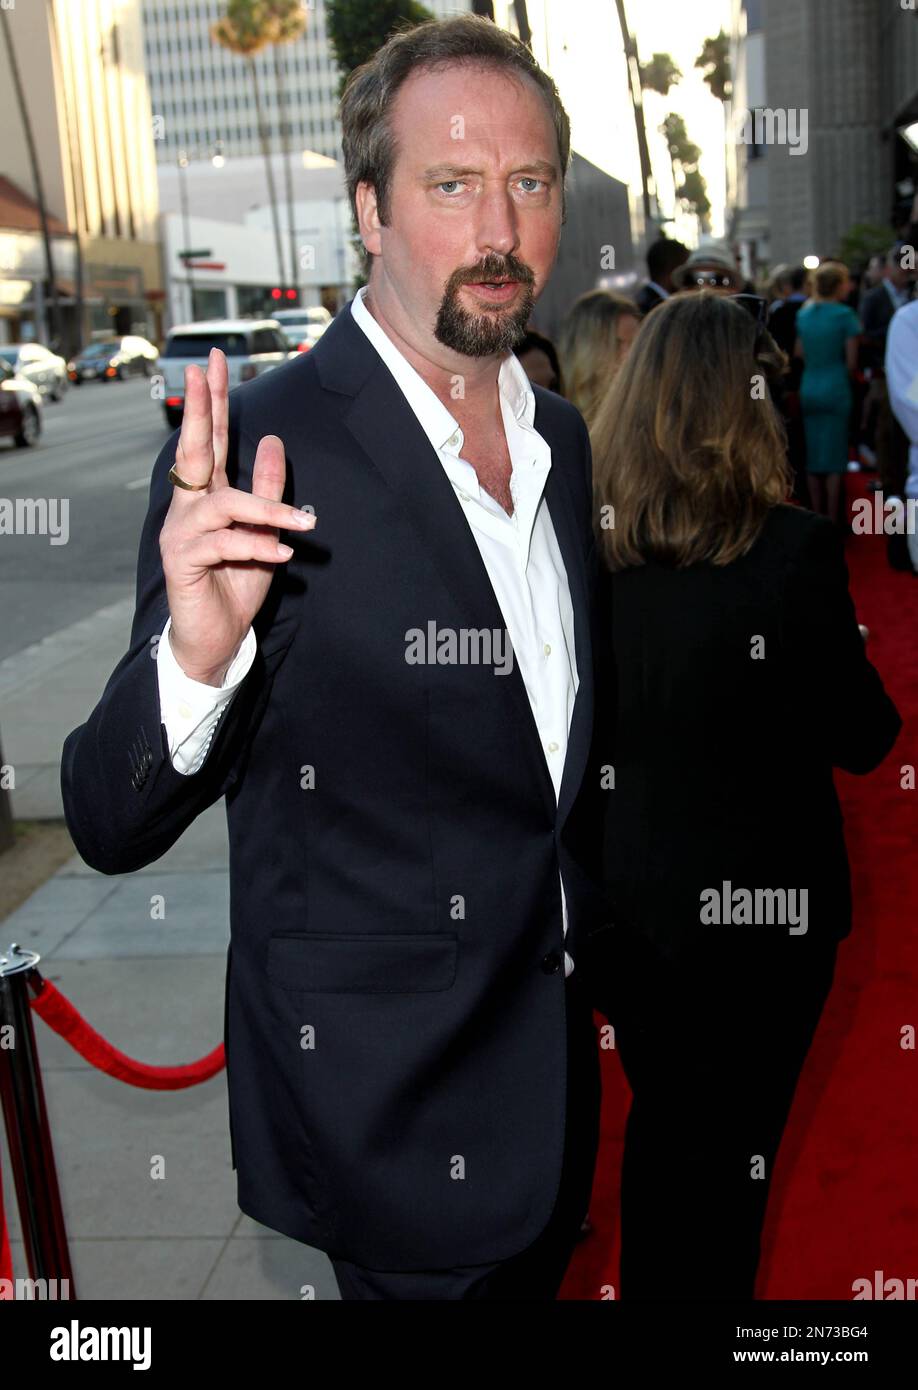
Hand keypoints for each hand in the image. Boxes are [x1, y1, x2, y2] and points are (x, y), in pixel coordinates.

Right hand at [159, 349, 315, 684]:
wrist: (215, 636)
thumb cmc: (236, 583)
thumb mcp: (263, 531)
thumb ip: (268, 489)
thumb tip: (274, 440)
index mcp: (206, 496)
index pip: (211, 440)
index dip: (213, 401)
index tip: (214, 361)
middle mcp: (188, 507)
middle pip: (194, 450)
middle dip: (201, 409)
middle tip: (205, 369)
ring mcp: (181, 533)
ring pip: (221, 504)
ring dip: (266, 510)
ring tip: (303, 523)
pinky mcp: (183, 562)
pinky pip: (222, 544)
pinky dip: (255, 545)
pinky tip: (281, 553)